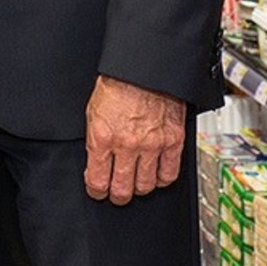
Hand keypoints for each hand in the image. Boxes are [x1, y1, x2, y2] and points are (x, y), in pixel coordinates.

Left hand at [84, 75, 185, 204]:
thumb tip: (95, 161)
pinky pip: (170, 174)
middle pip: (123, 189)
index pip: (98, 180)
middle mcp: (128, 145)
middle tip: (116, 194)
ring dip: (139, 188)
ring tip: (135, 185)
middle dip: (117, 195)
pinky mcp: (173, 141)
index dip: (96, 191)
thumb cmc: (117, 84)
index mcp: (103, 137)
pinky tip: (156, 177)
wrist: (143, 69)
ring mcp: (152, 145)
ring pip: (146, 185)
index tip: (97, 191)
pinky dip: (162, 180)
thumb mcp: (93, 112)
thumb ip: (96, 140)